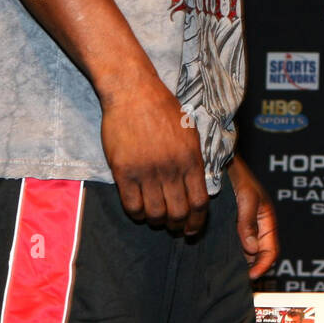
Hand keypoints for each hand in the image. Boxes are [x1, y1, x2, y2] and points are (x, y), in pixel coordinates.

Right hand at [99, 78, 208, 235]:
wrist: (134, 93)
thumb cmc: (163, 109)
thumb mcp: (190, 132)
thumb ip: (194, 160)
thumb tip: (198, 186)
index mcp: (191, 159)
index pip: (200, 203)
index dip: (197, 222)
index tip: (193, 229)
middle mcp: (171, 168)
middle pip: (178, 213)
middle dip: (177, 225)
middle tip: (173, 227)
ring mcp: (147, 172)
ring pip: (155, 213)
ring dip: (156, 221)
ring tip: (156, 219)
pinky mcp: (124, 172)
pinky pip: (131, 205)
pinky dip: (137, 214)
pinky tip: (139, 210)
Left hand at [229, 153, 277, 278]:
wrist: (218, 163)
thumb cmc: (237, 177)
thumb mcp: (247, 198)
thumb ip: (248, 223)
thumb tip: (252, 250)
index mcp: (266, 220)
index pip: (271, 251)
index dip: (263, 265)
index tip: (250, 276)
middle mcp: (256, 227)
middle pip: (258, 256)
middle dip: (250, 268)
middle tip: (234, 280)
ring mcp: (243, 228)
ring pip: (245, 252)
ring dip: (238, 263)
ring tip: (224, 273)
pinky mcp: (229, 227)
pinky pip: (232, 246)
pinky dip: (228, 255)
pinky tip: (216, 260)